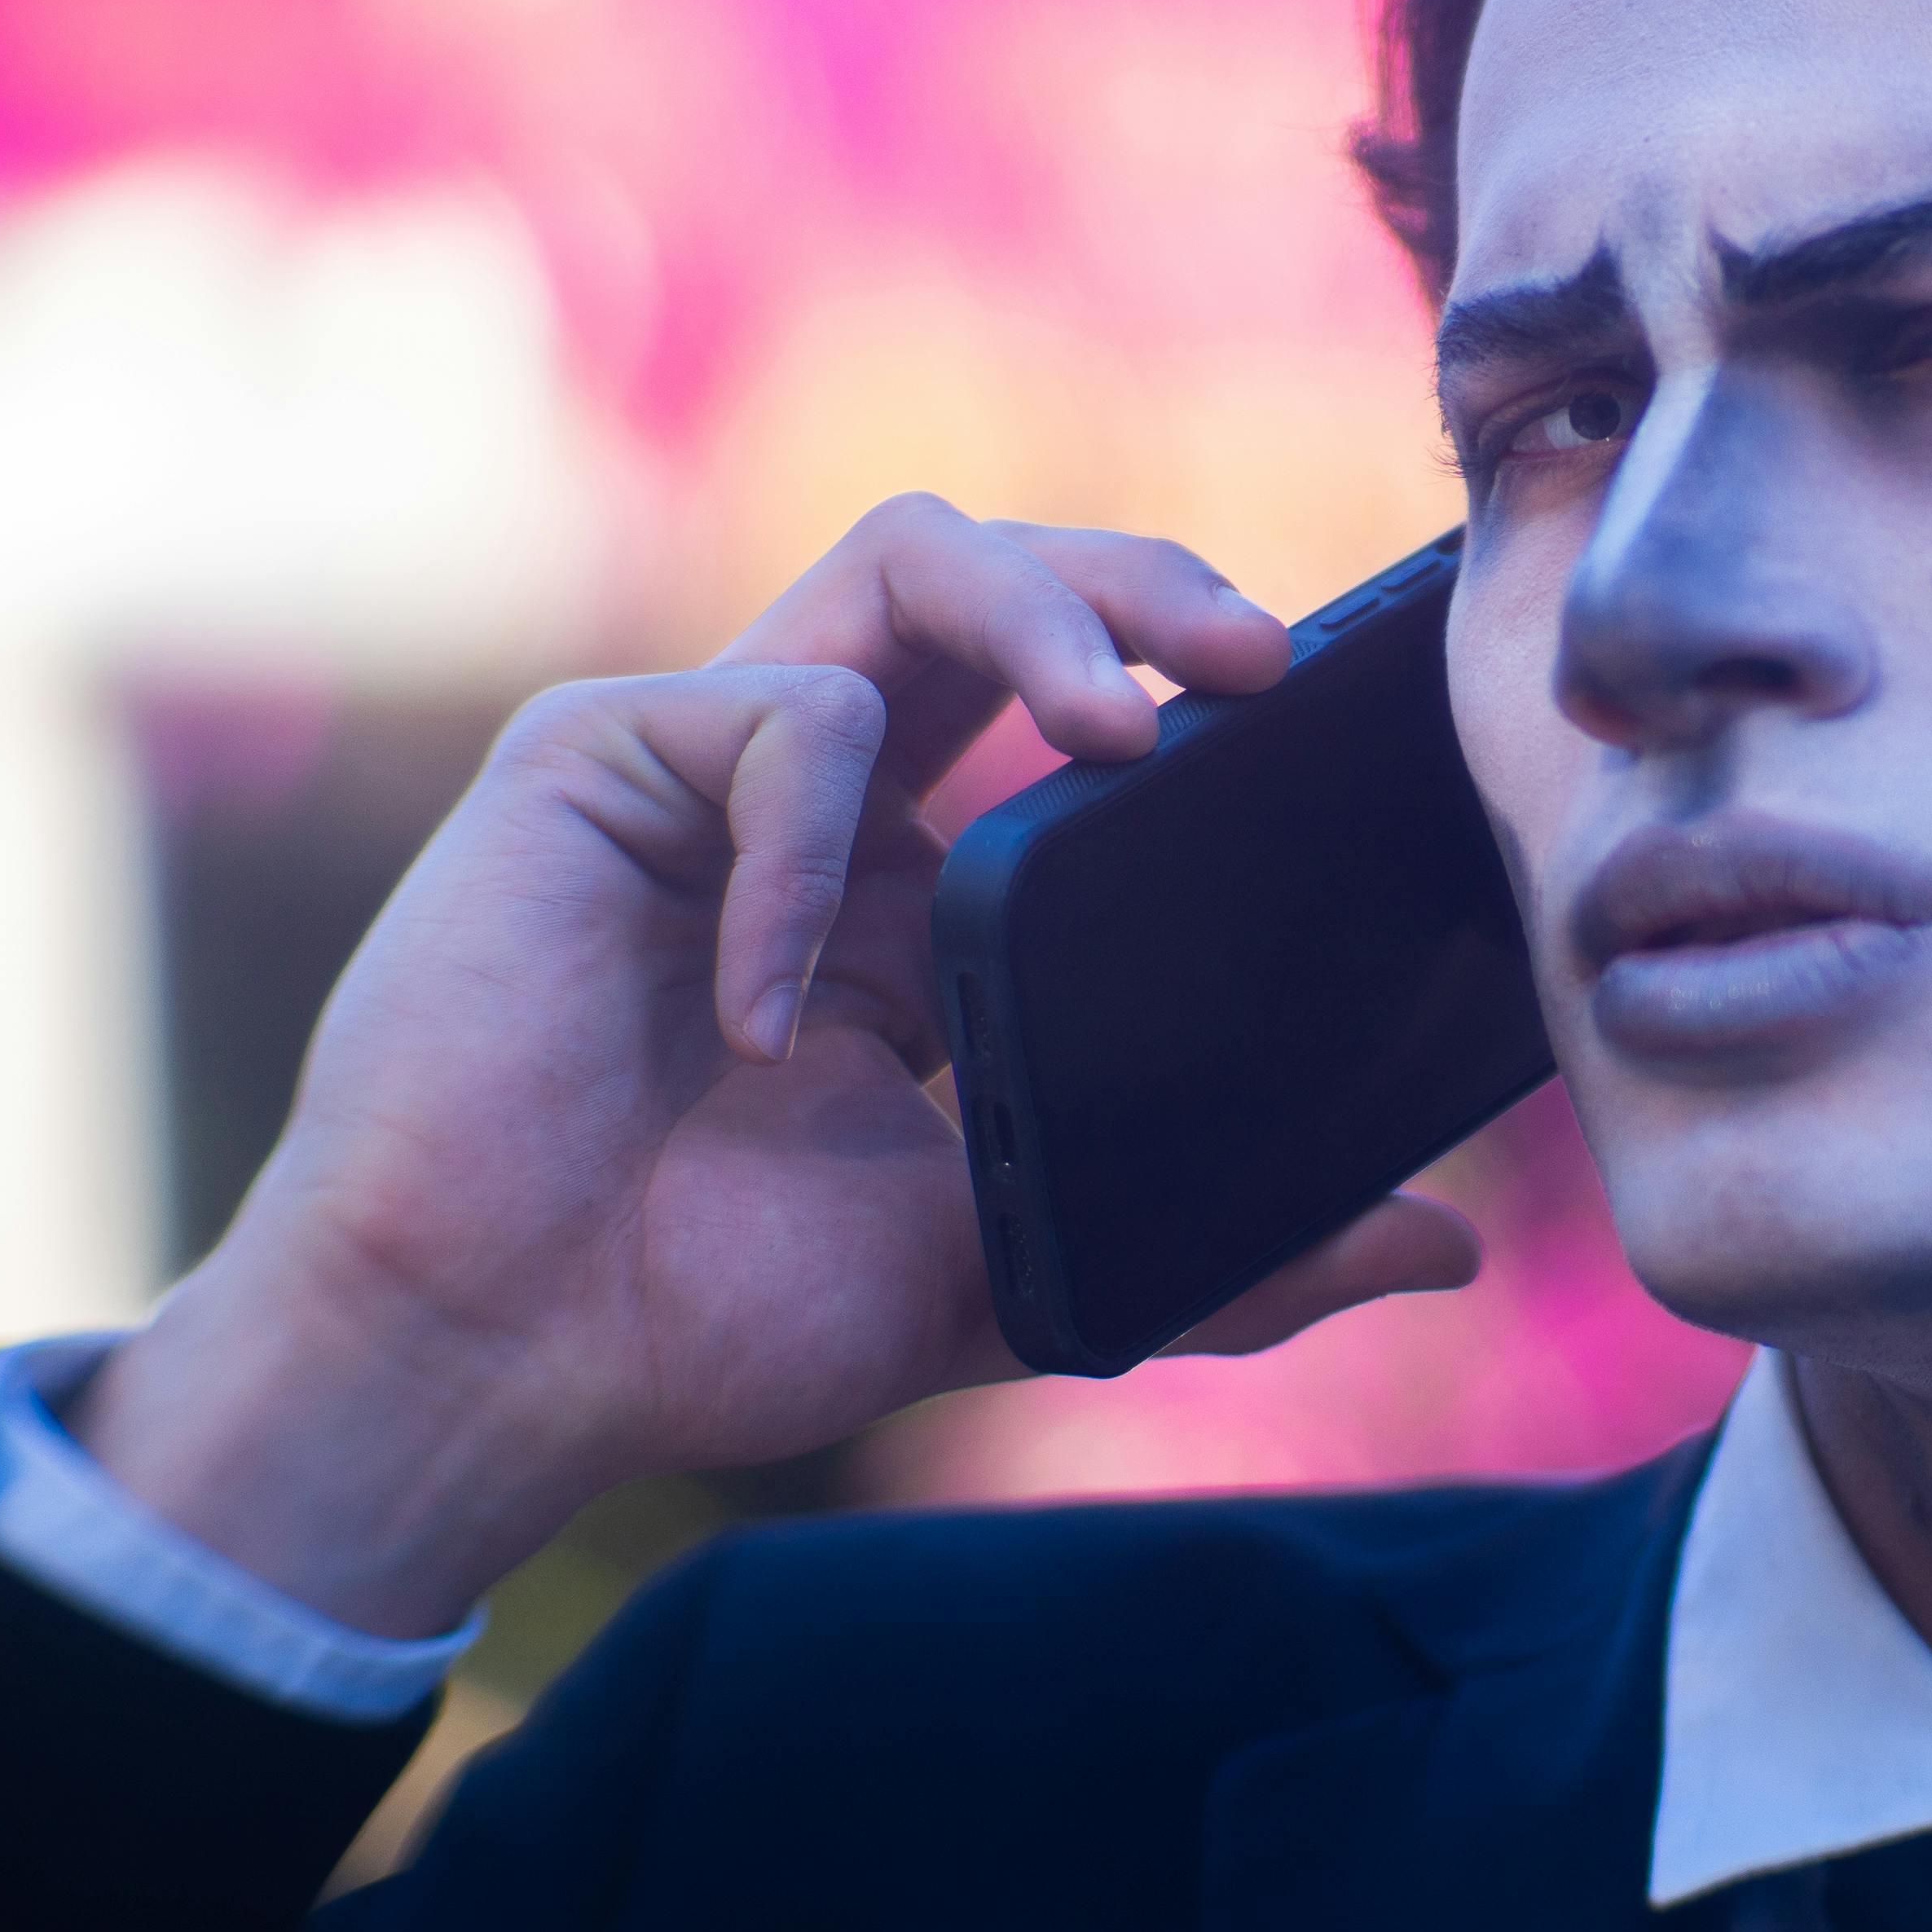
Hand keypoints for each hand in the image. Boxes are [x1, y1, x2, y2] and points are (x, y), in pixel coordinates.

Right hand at [72, 498, 1486, 1636]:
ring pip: (903, 565)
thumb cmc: (710, 1316)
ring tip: (1122, 724)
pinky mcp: (594, 754)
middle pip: (1008, 581)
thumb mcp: (1015, 1273)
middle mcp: (823, 793)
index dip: (1192, 670)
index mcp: (916, 885)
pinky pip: (771, 719)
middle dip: (1146, 579)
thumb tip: (1439, 1251)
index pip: (1079, 702)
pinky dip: (805, 851)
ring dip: (1038, 609)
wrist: (492, 1366)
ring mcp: (706, 757)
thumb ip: (1222, 1255)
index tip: (1325, 711)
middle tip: (1259, 659)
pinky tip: (776, 1016)